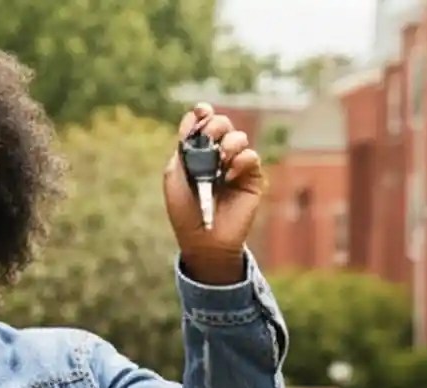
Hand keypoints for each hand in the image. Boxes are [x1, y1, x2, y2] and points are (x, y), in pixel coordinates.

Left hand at [162, 103, 264, 283]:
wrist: (204, 237)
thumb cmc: (185, 210)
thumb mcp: (175, 176)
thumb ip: (182, 148)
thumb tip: (191, 118)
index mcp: (195, 153)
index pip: (201, 124)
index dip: (202, 113)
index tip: (201, 111)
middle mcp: (215, 156)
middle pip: (222, 124)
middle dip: (215, 126)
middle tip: (210, 139)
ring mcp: (234, 165)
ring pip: (239, 137)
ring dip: (229, 144)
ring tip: (220, 162)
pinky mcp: (251, 177)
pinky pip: (251, 156)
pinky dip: (240, 162)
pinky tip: (229, 176)